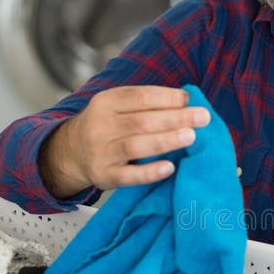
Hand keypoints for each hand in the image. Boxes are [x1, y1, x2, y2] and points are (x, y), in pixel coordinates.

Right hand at [39, 85, 210, 197]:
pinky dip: (149, 172)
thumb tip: (187, 102)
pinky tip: (169, 168)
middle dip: (175, 118)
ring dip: (165, 140)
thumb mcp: (116, 107)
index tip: (189, 99)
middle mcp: (100, 125)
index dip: (166, 97)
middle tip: (202, 117)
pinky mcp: (104, 175)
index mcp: (106, 102)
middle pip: (142, 121)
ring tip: (191, 136)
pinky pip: (128, 176)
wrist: (71, 152)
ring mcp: (101, 152)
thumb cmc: (107, 126)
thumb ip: (144, 104)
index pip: (140, 96)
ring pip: (135, 146)